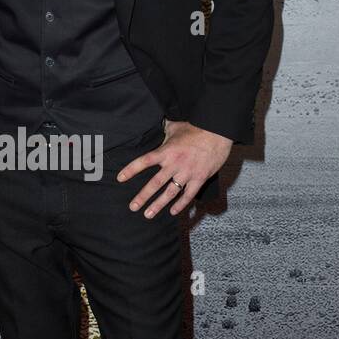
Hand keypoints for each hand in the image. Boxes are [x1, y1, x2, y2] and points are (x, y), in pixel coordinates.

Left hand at [116, 119, 232, 216]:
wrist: (218, 132)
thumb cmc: (197, 128)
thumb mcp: (176, 126)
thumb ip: (165, 129)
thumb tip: (157, 124)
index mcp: (166, 151)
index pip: (144, 161)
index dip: (131, 170)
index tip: (120, 178)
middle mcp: (175, 164)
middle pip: (155, 183)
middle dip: (143, 196)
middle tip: (133, 206)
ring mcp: (187, 172)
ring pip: (170, 193)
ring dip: (158, 205)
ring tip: (148, 214)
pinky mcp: (200, 178)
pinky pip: (188, 195)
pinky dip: (181, 205)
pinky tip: (173, 212)